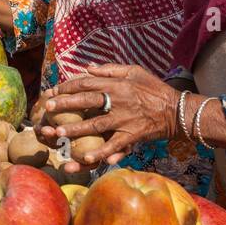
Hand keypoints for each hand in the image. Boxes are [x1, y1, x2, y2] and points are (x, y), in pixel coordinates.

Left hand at [37, 64, 178, 170]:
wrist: (177, 110)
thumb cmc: (154, 89)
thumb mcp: (134, 71)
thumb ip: (110, 68)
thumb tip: (87, 67)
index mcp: (117, 84)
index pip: (87, 83)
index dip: (67, 87)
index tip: (52, 92)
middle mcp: (119, 100)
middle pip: (87, 101)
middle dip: (65, 104)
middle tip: (48, 109)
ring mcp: (125, 119)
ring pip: (96, 125)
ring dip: (75, 130)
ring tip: (57, 133)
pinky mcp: (132, 135)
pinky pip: (114, 146)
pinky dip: (101, 152)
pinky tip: (85, 157)